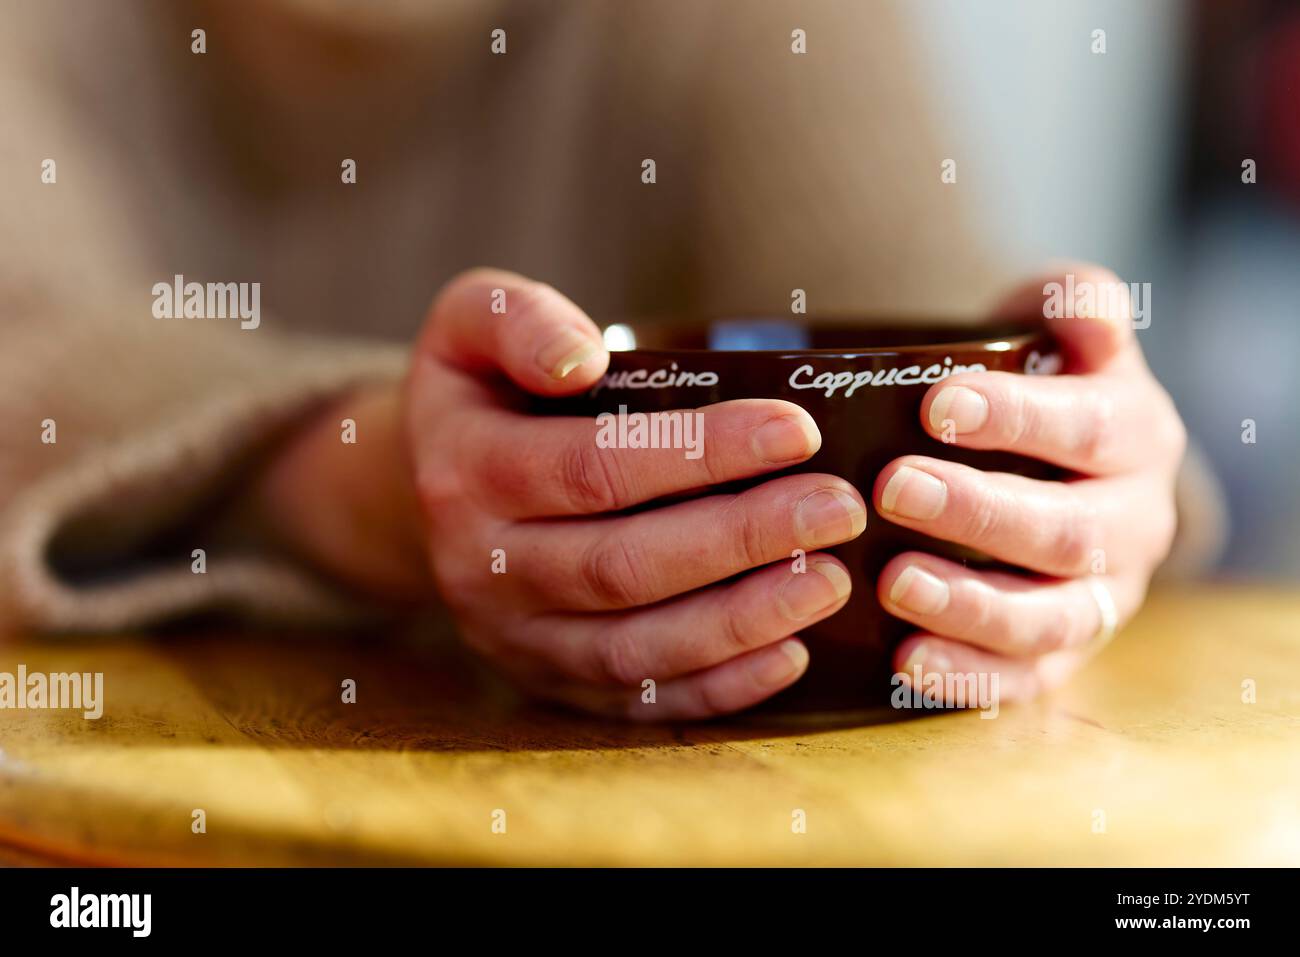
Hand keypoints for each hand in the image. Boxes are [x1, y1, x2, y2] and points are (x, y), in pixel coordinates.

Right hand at [402, 268, 867, 718]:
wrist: (430, 492)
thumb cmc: (485, 394)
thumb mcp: (471, 324)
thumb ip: (518, 322)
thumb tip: (581, 361)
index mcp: (467, 474)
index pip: (591, 469)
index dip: (697, 454)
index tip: (796, 431)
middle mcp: (481, 569)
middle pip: (622, 567)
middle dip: (741, 539)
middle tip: (837, 508)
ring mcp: (515, 638)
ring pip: (635, 649)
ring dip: (741, 620)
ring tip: (830, 580)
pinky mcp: (549, 681)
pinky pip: (637, 702)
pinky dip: (717, 688)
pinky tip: (791, 653)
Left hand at [875, 264, 1185, 701]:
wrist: (1055, 466)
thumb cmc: (1040, 389)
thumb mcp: (1062, 332)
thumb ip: (1075, 305)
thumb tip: (1082, 307)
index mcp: (1137, 437)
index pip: (1090, 428)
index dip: (1018, 419)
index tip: (936, 403)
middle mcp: (1132, 524)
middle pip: (1066, 529)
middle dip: (978, 511)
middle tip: (895, 488)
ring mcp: (1100, 598)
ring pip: (1050, 617)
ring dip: (972, 605)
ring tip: (894, 583)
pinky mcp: (1060, 654)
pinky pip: (1024, 679)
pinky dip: (969, 676)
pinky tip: (905, 661)